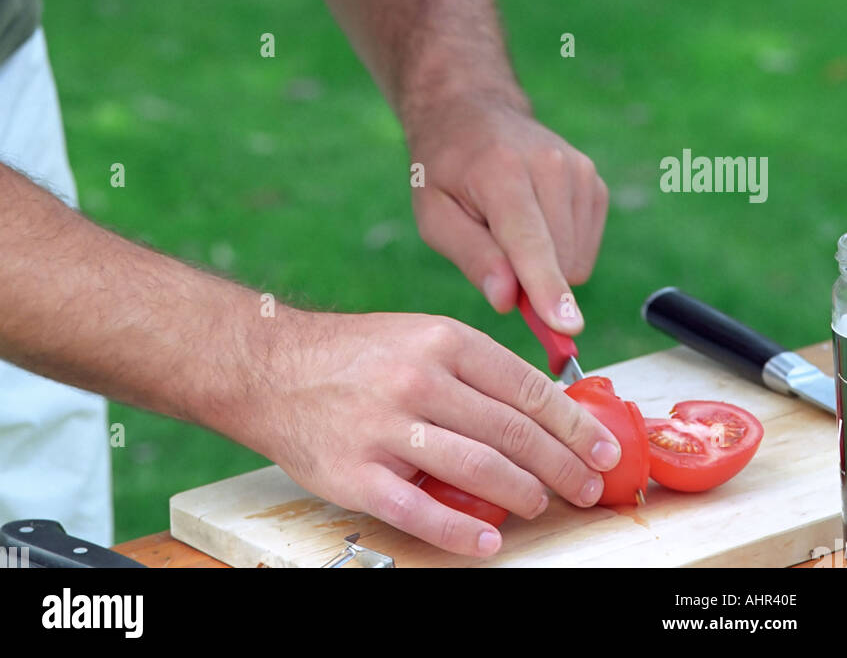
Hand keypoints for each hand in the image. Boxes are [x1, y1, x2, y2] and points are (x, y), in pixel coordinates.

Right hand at [242, 307, 620, 557]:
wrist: (271, 368)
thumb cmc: (356, 355)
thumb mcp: (419, 335)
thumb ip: (475, 367)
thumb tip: (545, 406)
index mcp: (441, 340)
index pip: (526, 387)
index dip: (574, 425)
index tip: (602, 449)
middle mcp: (418, 380)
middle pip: (512, 432)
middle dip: (562, 465)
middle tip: (587, 487)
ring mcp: (386, 429)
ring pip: (477, 469)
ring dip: (523, 494)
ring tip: (544, 505)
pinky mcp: (356, 474)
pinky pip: (421, 511)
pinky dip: (462, 530)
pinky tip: (489, 538)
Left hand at [406, 96, 608, 333]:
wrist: (472, 112)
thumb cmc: (446, 170)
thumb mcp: (434, 215)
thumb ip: (472, 257)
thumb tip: (509, 301)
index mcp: (501, 172)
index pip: (530, 240)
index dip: (547, 288)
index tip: (568, 328)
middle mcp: (549, 165)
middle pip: (558, 260)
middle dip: (529, 280)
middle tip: (492, 250)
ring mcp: (578, 169)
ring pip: (577, 261)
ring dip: (545, 265)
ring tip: (509, 226)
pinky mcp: (593, 180)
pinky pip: (586, 249)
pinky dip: (560, 251)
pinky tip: (533, 221)